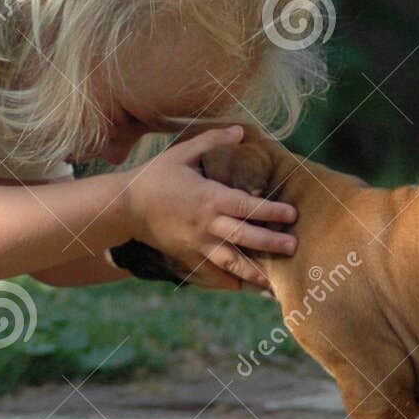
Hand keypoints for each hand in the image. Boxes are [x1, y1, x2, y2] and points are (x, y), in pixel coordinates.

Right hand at [122, 125, 297, 289]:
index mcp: (207, 197)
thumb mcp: (182, 153)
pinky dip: (227, 282)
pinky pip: (210, 273)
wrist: (124, 207)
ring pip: (229, 261)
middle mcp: (205, 224)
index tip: (291, 214)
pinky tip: (243, 287)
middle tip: (294, 247)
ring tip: (273, 282)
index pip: (245, 206)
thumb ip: (212, 140)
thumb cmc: (155, 176)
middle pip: (243, 236)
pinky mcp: (187, 256)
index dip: (269, 211)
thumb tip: (240, 130)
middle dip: (270, 243)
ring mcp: (196, 244)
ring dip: (253, 271)